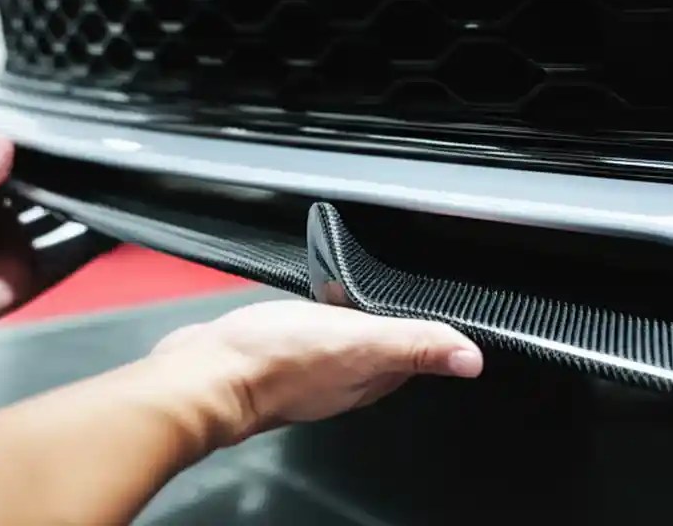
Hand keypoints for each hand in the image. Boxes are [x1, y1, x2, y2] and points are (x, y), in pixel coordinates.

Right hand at [149, 300, 483, 442]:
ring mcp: (306, 372)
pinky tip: (309, 304)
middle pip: (381, 351)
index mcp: (369, 379)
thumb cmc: (272, 360)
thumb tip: (471, 358)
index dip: (428, 332)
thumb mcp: (359, 341)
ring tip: (354, 290)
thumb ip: (414, 343)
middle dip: (391, 320)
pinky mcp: (272, 358)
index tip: (438, 308)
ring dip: (351, 318)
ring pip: (344, 342)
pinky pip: (307, 336)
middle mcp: (341, 382)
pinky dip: (315, 318)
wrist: (201, 374)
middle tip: (396, 290)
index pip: (414, 356)